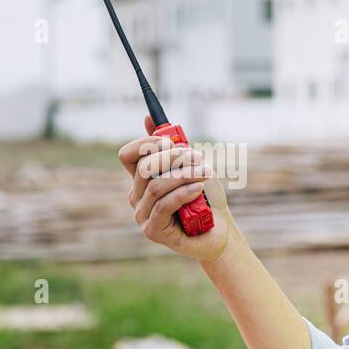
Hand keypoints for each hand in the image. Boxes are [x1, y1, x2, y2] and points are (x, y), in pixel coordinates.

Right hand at [117, 114, 232, 262]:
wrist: (220, 229)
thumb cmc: (205, 197)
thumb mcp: (191, 165)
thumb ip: (172, 145)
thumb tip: (147, 118)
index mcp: (142, 179)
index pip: (128, 155)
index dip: (146, 143)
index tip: (170, 140)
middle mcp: (137, 196)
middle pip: (144, 167)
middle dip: (173, 157)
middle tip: (198, 157)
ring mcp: (142, 214)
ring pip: (156, 186)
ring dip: (184, 175)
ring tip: (206, 173)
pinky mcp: (152, 230)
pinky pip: (164, 205)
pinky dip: (183, 193)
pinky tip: (199, 189)